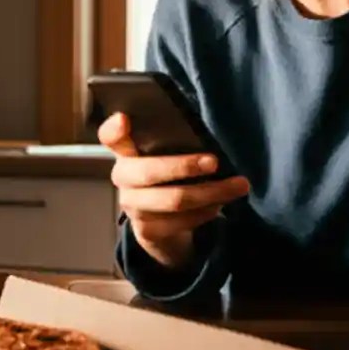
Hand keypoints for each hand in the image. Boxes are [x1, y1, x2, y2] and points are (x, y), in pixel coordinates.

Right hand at [98, 113, 250, 268]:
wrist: (160, 226)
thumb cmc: (169, 178)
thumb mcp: (166, 156)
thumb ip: (174, 143)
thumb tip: (210, 136)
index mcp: (126, 152)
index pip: (110, 136)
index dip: (114, 128)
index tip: (124, 119)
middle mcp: (123, 178)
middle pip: (149, 171)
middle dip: (185, 166)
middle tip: (216, 161)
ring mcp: (133, 206)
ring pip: (174, 199)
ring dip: (212, 193)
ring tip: (239, 186)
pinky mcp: (146, 231)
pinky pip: (182, 221)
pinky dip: (207, 212)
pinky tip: (220, 205)